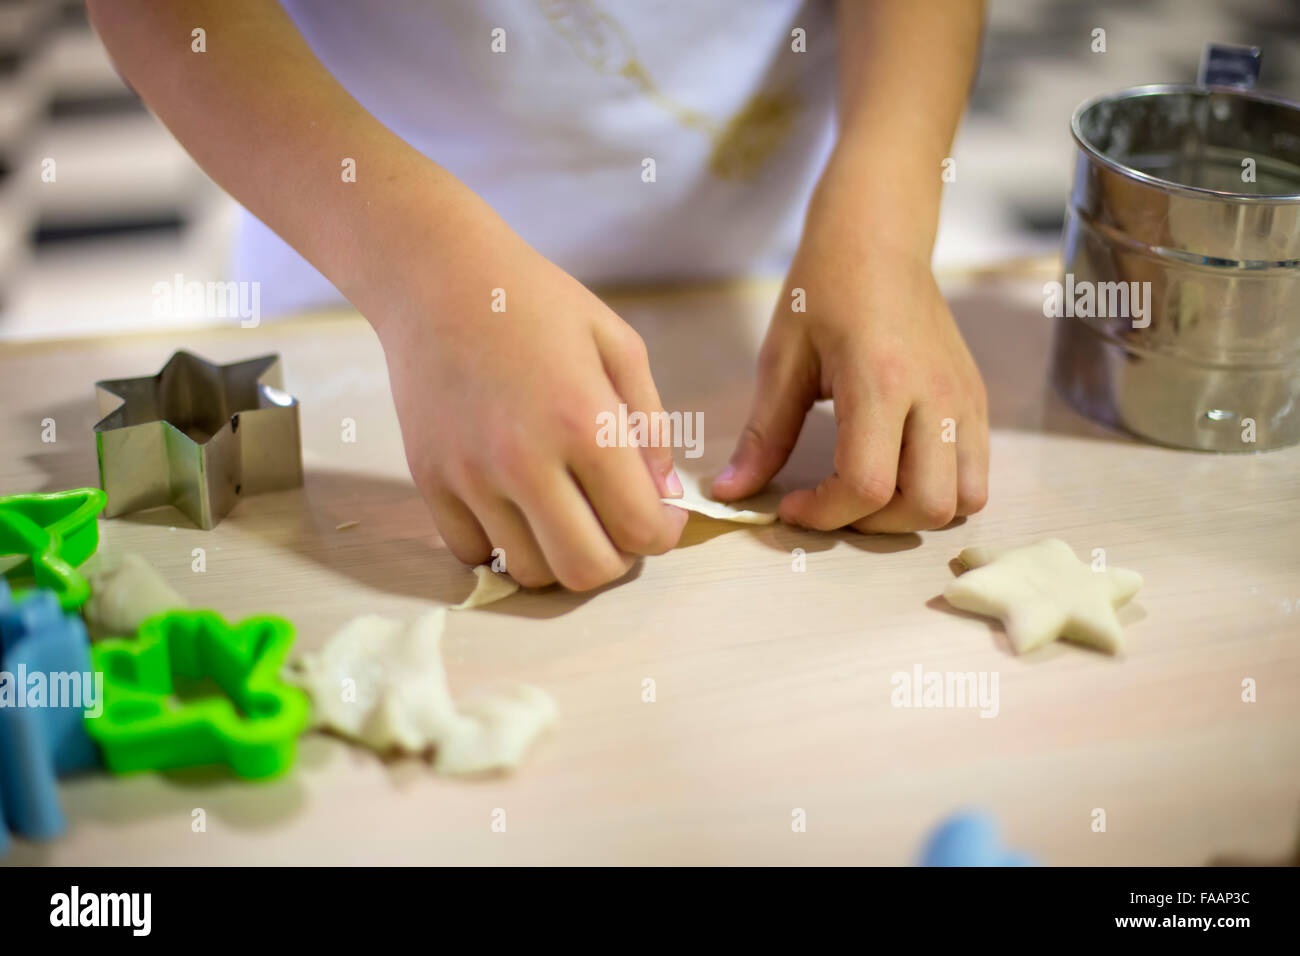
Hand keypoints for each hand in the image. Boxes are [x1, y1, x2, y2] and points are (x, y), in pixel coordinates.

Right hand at [375, 213, 687, 588]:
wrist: (435, 276)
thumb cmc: (535, 301)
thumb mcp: (617, 345)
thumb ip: (651, 426)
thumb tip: (663, 497)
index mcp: (583, 423)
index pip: (640, 529)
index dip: (662, 533)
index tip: (659, 514)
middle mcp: (524, 460)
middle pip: (586, 571)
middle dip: (616, 558)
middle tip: (614, 524)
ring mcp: (470, 476)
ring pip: (530, 572)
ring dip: (559, 556)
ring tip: (566, 514)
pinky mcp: (429, 481)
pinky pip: (474, 553)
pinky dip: (503, 544)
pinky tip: (516, 507)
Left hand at [711, 243, 988, 532]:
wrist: (879, 237)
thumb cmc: (826, 288)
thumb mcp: (782, 359)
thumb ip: (763, 435)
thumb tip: (729, 493)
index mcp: (882, 381)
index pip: (866, 485)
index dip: (824, 514)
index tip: (792, 505)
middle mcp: (936, 396)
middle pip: (925, 506)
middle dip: (872, 525)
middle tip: (831, 502)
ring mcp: (965, 399)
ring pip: (963, 500)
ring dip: (913, 514)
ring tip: (868, 491)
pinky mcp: (976, 401)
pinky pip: (975, 474)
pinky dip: (939, 490)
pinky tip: (896, 470)